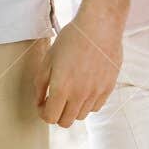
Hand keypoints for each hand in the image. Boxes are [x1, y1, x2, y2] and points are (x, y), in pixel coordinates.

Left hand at [34, 0, 124, 126]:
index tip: (43, 103)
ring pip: (81, 116)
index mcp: (61, 88)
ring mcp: (96, 93)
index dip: (43, 113)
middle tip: (55, 100)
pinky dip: (88, 103)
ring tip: (70, 92)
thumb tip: (39, 101)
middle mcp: (80, 95)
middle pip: (66, 122)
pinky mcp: (108, 88)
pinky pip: (96, 107)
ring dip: (72, 109)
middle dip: (57, 114)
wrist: (100, 26)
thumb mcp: (48, 59)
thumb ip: (40, 84)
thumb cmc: (72, 39)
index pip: (50, 118)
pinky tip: (84, 89)